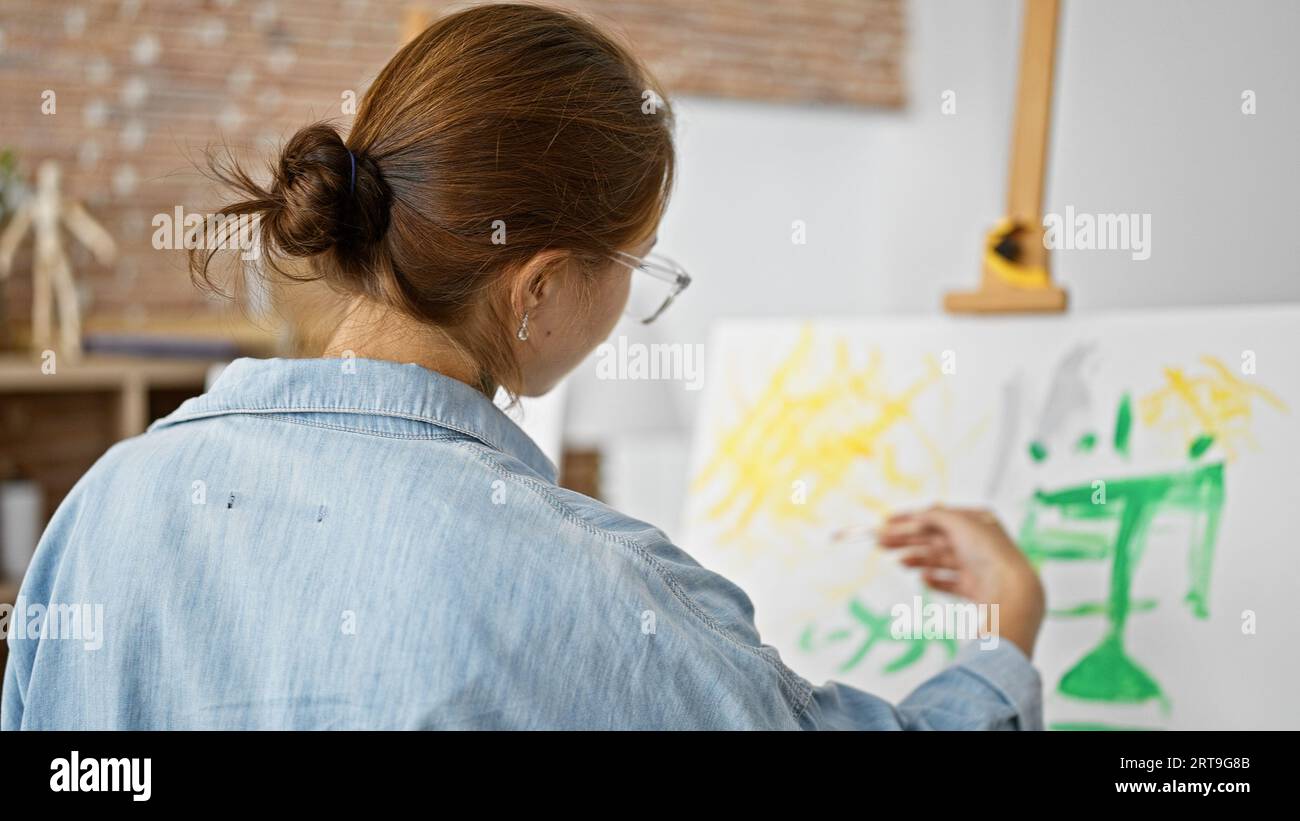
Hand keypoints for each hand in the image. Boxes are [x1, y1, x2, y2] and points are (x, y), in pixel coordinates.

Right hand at [877, 505, 1044, 656]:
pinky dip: (936, 580)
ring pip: (940, 560)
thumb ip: (934, 515)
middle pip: (935, 538)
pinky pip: (951, 582)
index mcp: (978, 520)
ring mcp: (978, 566)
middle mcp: (979, 541)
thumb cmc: (987, 551)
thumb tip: (918, 514)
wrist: (1009, 591)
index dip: (910, 519)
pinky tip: (924, 579)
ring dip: (918, 559)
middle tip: (880, 543)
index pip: (937, 516)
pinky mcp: (977, 589)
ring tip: (899, 563)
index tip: (886, 523)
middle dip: (907, 539)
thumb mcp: (957, 522)